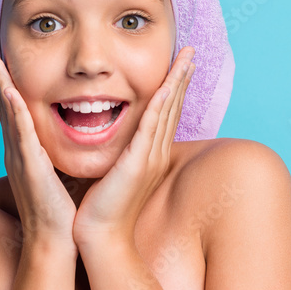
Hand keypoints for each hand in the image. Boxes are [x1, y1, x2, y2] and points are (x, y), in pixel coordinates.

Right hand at [0, 47, 76, 252]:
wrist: (58, 242)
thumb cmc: (63, 212)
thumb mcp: (62, 173)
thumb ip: (62, 155)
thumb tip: (79, 139)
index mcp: (26, 152)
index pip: (16, 112)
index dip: (8, 86)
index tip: (5, 62)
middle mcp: (17, 152)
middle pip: (4, 106)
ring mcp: (20, 158)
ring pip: (8, 113)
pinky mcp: (29, 166)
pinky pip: (20, 133)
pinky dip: (14, 110)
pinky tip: (9, 91)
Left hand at [72, 46, 195, 250]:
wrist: (100, 236)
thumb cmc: (101, 208)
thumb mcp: (113, 173)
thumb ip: (117, 155)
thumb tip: (114, 142)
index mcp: (150, 155)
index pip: (164, 114)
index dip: (173, 88)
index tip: (180, 65)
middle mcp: (156, 154)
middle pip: (172, 107)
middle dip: (181, 78)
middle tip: (190, 52)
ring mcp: (151, 158)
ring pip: (167, 111)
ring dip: (177, 82)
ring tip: (186, 59)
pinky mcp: (139, 163)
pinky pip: (152, 126)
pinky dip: (160, 103)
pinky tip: (166, 85)